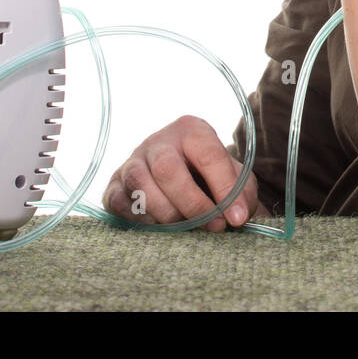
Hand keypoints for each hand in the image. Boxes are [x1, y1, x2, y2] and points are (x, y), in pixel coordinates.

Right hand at [100, 115, 267, 231]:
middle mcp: (159, 141)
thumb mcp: (234, 178)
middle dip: (192, 204)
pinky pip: (117, 200)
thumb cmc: (209, 178)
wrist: (178, 178)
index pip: (208, 154)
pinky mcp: (114, 183)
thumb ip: (242, 193)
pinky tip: (158, 226)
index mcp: (192, 131)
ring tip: (185, 227)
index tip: (236, 218)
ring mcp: (133, 161)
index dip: (225, 189)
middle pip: (167, 168)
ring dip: (165, 213)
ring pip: (139, 183)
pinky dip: (137, 218)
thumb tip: (237, 216)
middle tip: (212, 226)